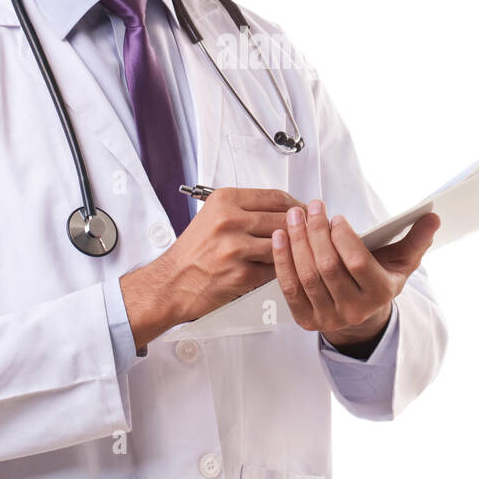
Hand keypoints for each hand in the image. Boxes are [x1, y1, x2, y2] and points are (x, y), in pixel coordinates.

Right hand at [123, 187, 305, 342]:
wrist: (172, 282)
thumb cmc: (194, 252)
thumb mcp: (214, 216)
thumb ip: (246, 209)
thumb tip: (285, 207)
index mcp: (225, 200)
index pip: (276, 196)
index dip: (297, 204)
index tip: (306, 211)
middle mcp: (229, 220)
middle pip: (284, 219)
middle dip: (299, 228)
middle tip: (306, 233)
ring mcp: (236, 247)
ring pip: (283, 244)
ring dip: (290, 250)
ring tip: (291, 253)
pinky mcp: (241, 273)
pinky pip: (275, 269)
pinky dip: (278, 270)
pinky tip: (273, 269)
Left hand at [272, 200, 439, 355]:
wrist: (361, 315)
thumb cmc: (379, 279)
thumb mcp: (402, 261)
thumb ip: (416, 238)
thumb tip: (433, 217)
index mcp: (379, 294)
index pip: (357, 263)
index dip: (343, 237)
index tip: (336, 217)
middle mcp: (354, 310)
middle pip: (328, 267)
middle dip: (316, 232)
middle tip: (311, 208)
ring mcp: (328, 317)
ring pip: (306, 275)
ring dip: (296, 242)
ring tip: (294, 216)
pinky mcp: (306, 319)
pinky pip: (289, 287)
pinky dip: (282, 260)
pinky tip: (280, 237)